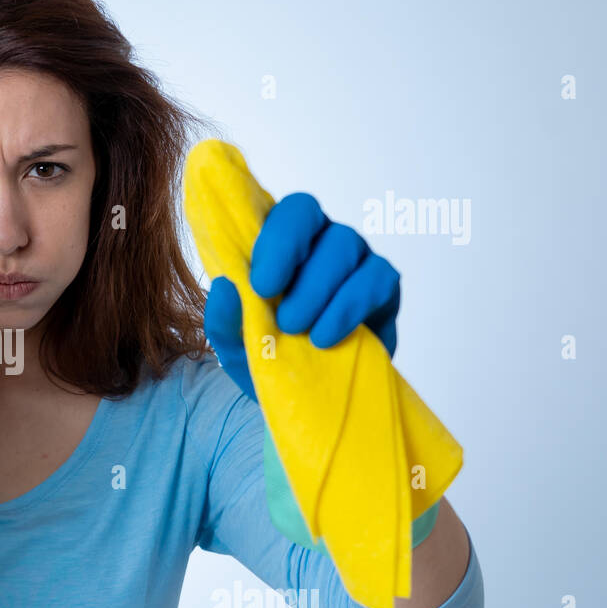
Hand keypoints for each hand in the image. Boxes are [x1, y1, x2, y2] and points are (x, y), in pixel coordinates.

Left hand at [203, 192, 400, 401]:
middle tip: (273, 302)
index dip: (274, 238)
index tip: (260, 283)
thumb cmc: (268, 355)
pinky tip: (325, 338)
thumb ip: (224, 318)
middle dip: (290, 257)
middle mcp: (316, 238)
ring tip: (295, 329)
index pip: (279, 212)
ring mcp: (353, 257)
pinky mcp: (382, 286)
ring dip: (318, 288)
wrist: (303, 395)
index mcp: (276, 242)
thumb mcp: (235, 345)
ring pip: (345, 245)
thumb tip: (226, 286)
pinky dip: (349, 307)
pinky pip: (378, 278)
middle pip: (311, 216)